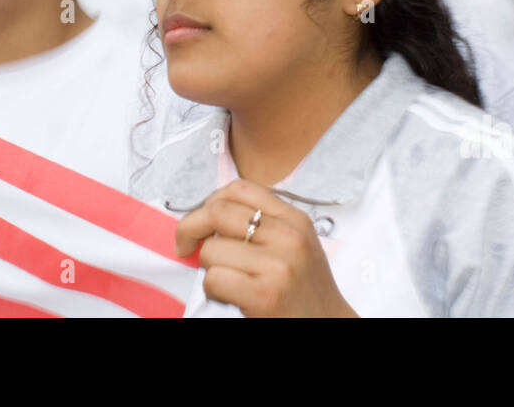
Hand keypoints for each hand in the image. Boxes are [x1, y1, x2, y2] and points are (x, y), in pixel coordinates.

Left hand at [175, 179, 357, 317]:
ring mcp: (278, 266)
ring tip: (229, 281)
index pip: (240, 189)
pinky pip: (214, 279)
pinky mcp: (265, 295)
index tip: (201, 219)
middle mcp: (288, 238)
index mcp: (294, 220)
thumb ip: (263, 223)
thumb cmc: (305, 289)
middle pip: (218, 212)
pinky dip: (212, 290)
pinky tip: (229, 297)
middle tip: (185, 246)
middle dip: (190, 228)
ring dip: (208, 268)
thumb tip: (211, 213)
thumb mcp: (296, 243)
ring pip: (212, 250)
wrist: (329, 324)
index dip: (210, 201)